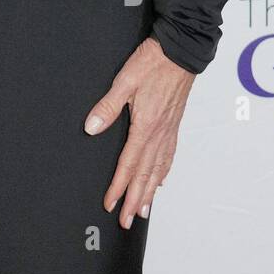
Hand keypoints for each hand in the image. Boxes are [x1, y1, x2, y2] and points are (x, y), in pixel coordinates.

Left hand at [83, 35, 193, 227]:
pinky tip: (160, 179)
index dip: (118, 187)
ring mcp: (169, 130)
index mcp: (145, 126)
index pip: (129, 165)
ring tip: (143, 211)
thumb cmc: (153, 62)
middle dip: (134, 200)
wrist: (181, 51)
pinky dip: (163, 173)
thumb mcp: (124, 81)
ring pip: (159, 169)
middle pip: (145, 175)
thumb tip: (91, 128)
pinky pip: (169, 156)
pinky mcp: (174, 124)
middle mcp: (159, 133)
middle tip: (127, 221)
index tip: (110, 205)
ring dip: (150, 192)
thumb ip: (108, 106)